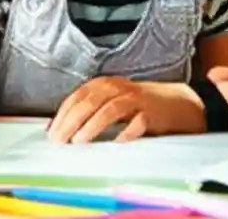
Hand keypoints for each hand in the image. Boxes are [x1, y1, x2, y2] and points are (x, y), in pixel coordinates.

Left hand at [48, 77, 202, 143]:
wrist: (176, 104)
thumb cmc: (137, 106)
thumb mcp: (110, 103)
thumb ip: (88, 111)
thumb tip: (60, 129)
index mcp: (103, 85)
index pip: (77, 97)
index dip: (63, 115)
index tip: (52, 133)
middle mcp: (117, 88)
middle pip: (90, 102)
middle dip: (72, 121)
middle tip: (60, 140)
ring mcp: (135, 99)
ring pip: (110, 110)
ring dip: (93, 126)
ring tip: (79, 141)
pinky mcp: (151, 113)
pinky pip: (137, 122)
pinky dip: (126, 132)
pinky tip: (116, 142)